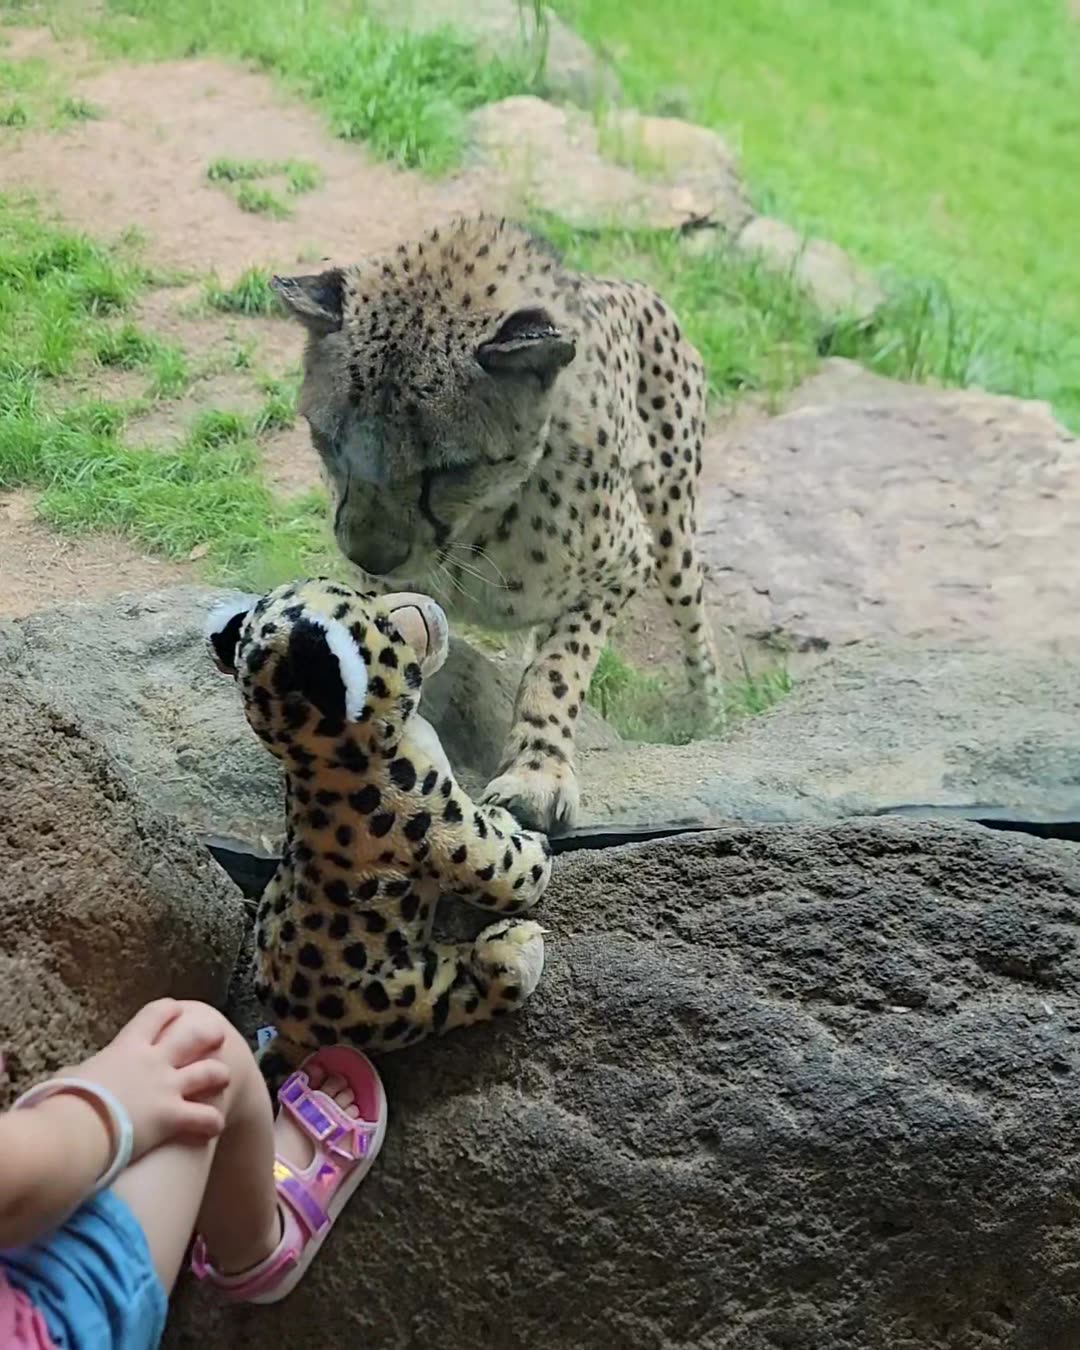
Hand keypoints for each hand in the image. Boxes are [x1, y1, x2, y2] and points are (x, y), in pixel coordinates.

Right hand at [59, 999, 230, 1162]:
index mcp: (127, 1047)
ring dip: (219, 1075)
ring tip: (224, 1077)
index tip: (177, 1010)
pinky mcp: (173, 1117)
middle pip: (193, 1036)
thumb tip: (73, 1077)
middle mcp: (154, 1062)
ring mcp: (167, 1088)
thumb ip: (80, 1073)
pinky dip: (212, 1122)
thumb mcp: (70, 1078)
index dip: (169, 1011)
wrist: (75, 1128)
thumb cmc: (64, 1102)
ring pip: (208, 1073)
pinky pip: (205, 1118)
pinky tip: (215, 1126)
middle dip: (208, 1034)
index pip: (155, 1015)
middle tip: (218, 1035)